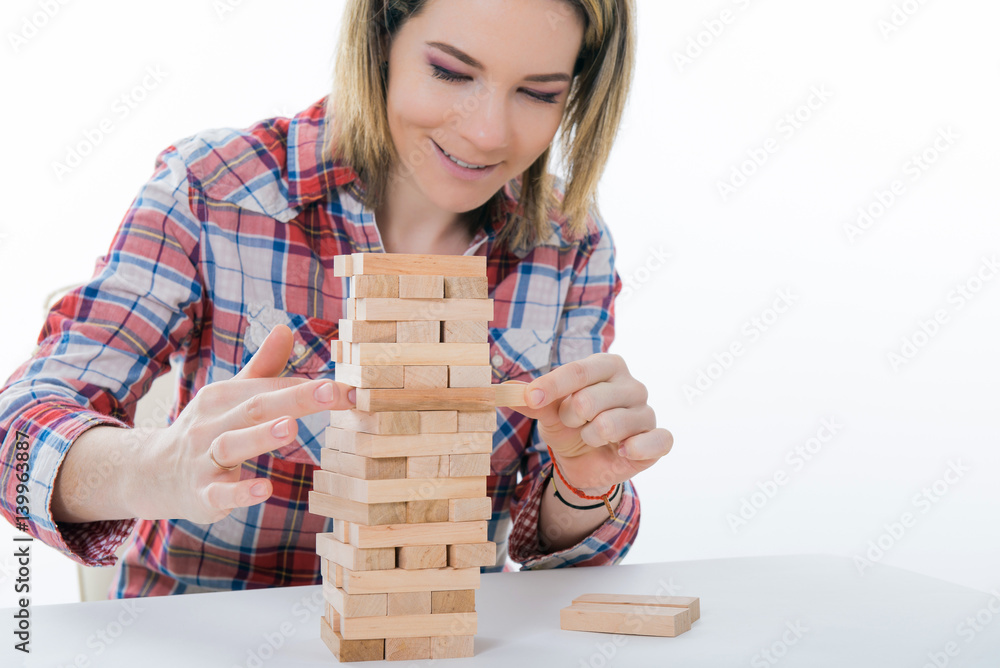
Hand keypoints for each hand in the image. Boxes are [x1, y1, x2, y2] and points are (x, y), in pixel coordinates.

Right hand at [134, 325, 354, 523]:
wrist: (152, 473)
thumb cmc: (208, 429)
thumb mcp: (230, 396)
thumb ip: (262, 367)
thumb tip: (285, 328)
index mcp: (223, 396)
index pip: (270, 387)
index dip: (309, 387)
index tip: (350, 389)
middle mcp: (211, 423)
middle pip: (255, 407)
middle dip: (294, 399)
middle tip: (330, 393)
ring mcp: (204, 459)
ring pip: (232, 445)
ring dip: (261, 436)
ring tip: (291, 428)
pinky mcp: (202, 494)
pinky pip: (220, 493)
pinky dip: (241, 492)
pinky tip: (265, 488)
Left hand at [508, 353, 672, 491]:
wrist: (584, 462)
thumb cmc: (569, 426)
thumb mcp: (547, 411)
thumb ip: (531, 399)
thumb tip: (504, 390)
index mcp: (607, 366)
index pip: (578, 371)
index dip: (551, 386)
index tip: (530, 399)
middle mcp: (632, 385)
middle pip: (590, 399)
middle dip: (571, 417)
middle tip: (573, 422)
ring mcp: (646, 412)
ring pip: (611, 425)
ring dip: (591, 437)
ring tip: (591, 437)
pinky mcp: (658, 440)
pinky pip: (655, 441)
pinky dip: (635, 448)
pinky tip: (622, 451)